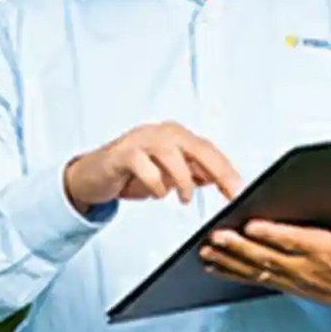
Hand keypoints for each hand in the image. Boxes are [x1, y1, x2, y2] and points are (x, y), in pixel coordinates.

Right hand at [63, 121, 240, 212]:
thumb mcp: (167, 175)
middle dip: (218, 171)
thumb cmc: (131, 173)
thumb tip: (221, 181)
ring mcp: (140, 140)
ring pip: (172, 153)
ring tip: (185, 198)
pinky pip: (144, 166)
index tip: (239, 191)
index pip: (207, 150)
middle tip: (231, 193)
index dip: (226, 170)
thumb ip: (192, 174)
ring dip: (184, 179)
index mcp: (175, 136)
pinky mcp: (122, 153)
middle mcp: (161, 133)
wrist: (91, 177)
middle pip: (197, 147)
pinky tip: (158, 194)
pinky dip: (155, 183)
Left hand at [199, 188, 330, 313]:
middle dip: (240, 247)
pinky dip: (231, 272)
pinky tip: (211, 265)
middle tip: (215, 236)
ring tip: (206, 250)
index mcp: (325, 250)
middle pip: (268, 256)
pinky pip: (254, 279)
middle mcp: (305, 266)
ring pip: (256, 269)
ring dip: (229, 260)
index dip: (273, 234)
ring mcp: (292, 278)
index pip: (295, 241)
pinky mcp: (284, 283)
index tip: (251, 225)